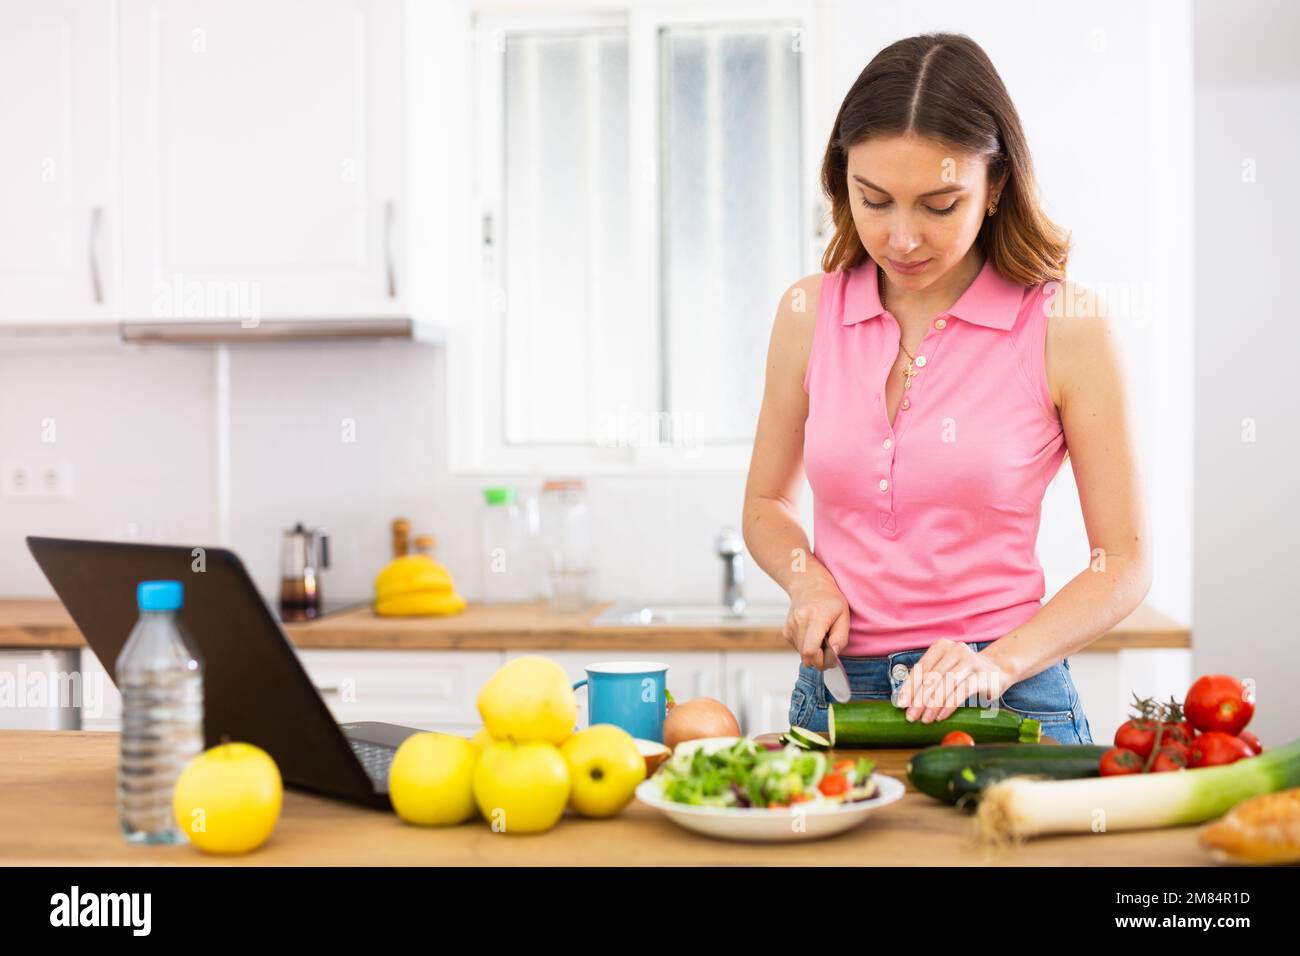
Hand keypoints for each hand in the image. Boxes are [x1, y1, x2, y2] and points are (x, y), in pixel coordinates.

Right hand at [785, 579, 849, 669]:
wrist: (809, 587)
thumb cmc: (830, 601)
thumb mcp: (844, 616)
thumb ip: (841, 637)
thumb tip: (833, 654)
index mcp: (816, 617)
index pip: (811, 650)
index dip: (822, 661)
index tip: (832, 657)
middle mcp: (799, 622)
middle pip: (806, 657)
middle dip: (820, 661)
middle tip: (830, 652)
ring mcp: (790, 627)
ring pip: (802, 655)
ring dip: (814, 653)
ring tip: (822, 638)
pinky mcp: (786, 632)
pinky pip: (798, 649)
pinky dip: (807, 647)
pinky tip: (812, 634)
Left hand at [894, 639, 1016, 722]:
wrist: (1000, 669)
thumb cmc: (966, 673)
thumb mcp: (947, 670)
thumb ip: (929, 679)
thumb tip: (905, 700)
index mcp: (942, 646)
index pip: (921, 668)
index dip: (909, 687)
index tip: (900, 704)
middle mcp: (956, 650)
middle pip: (932, 677)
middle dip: (918, 699)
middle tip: (910, 716)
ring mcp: (970, 661)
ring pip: (945, 683)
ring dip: (932, 704)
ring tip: (924, 719)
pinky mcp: (982, 675)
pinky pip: (961, 690)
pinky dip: (949, 705)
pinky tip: (941, 716)